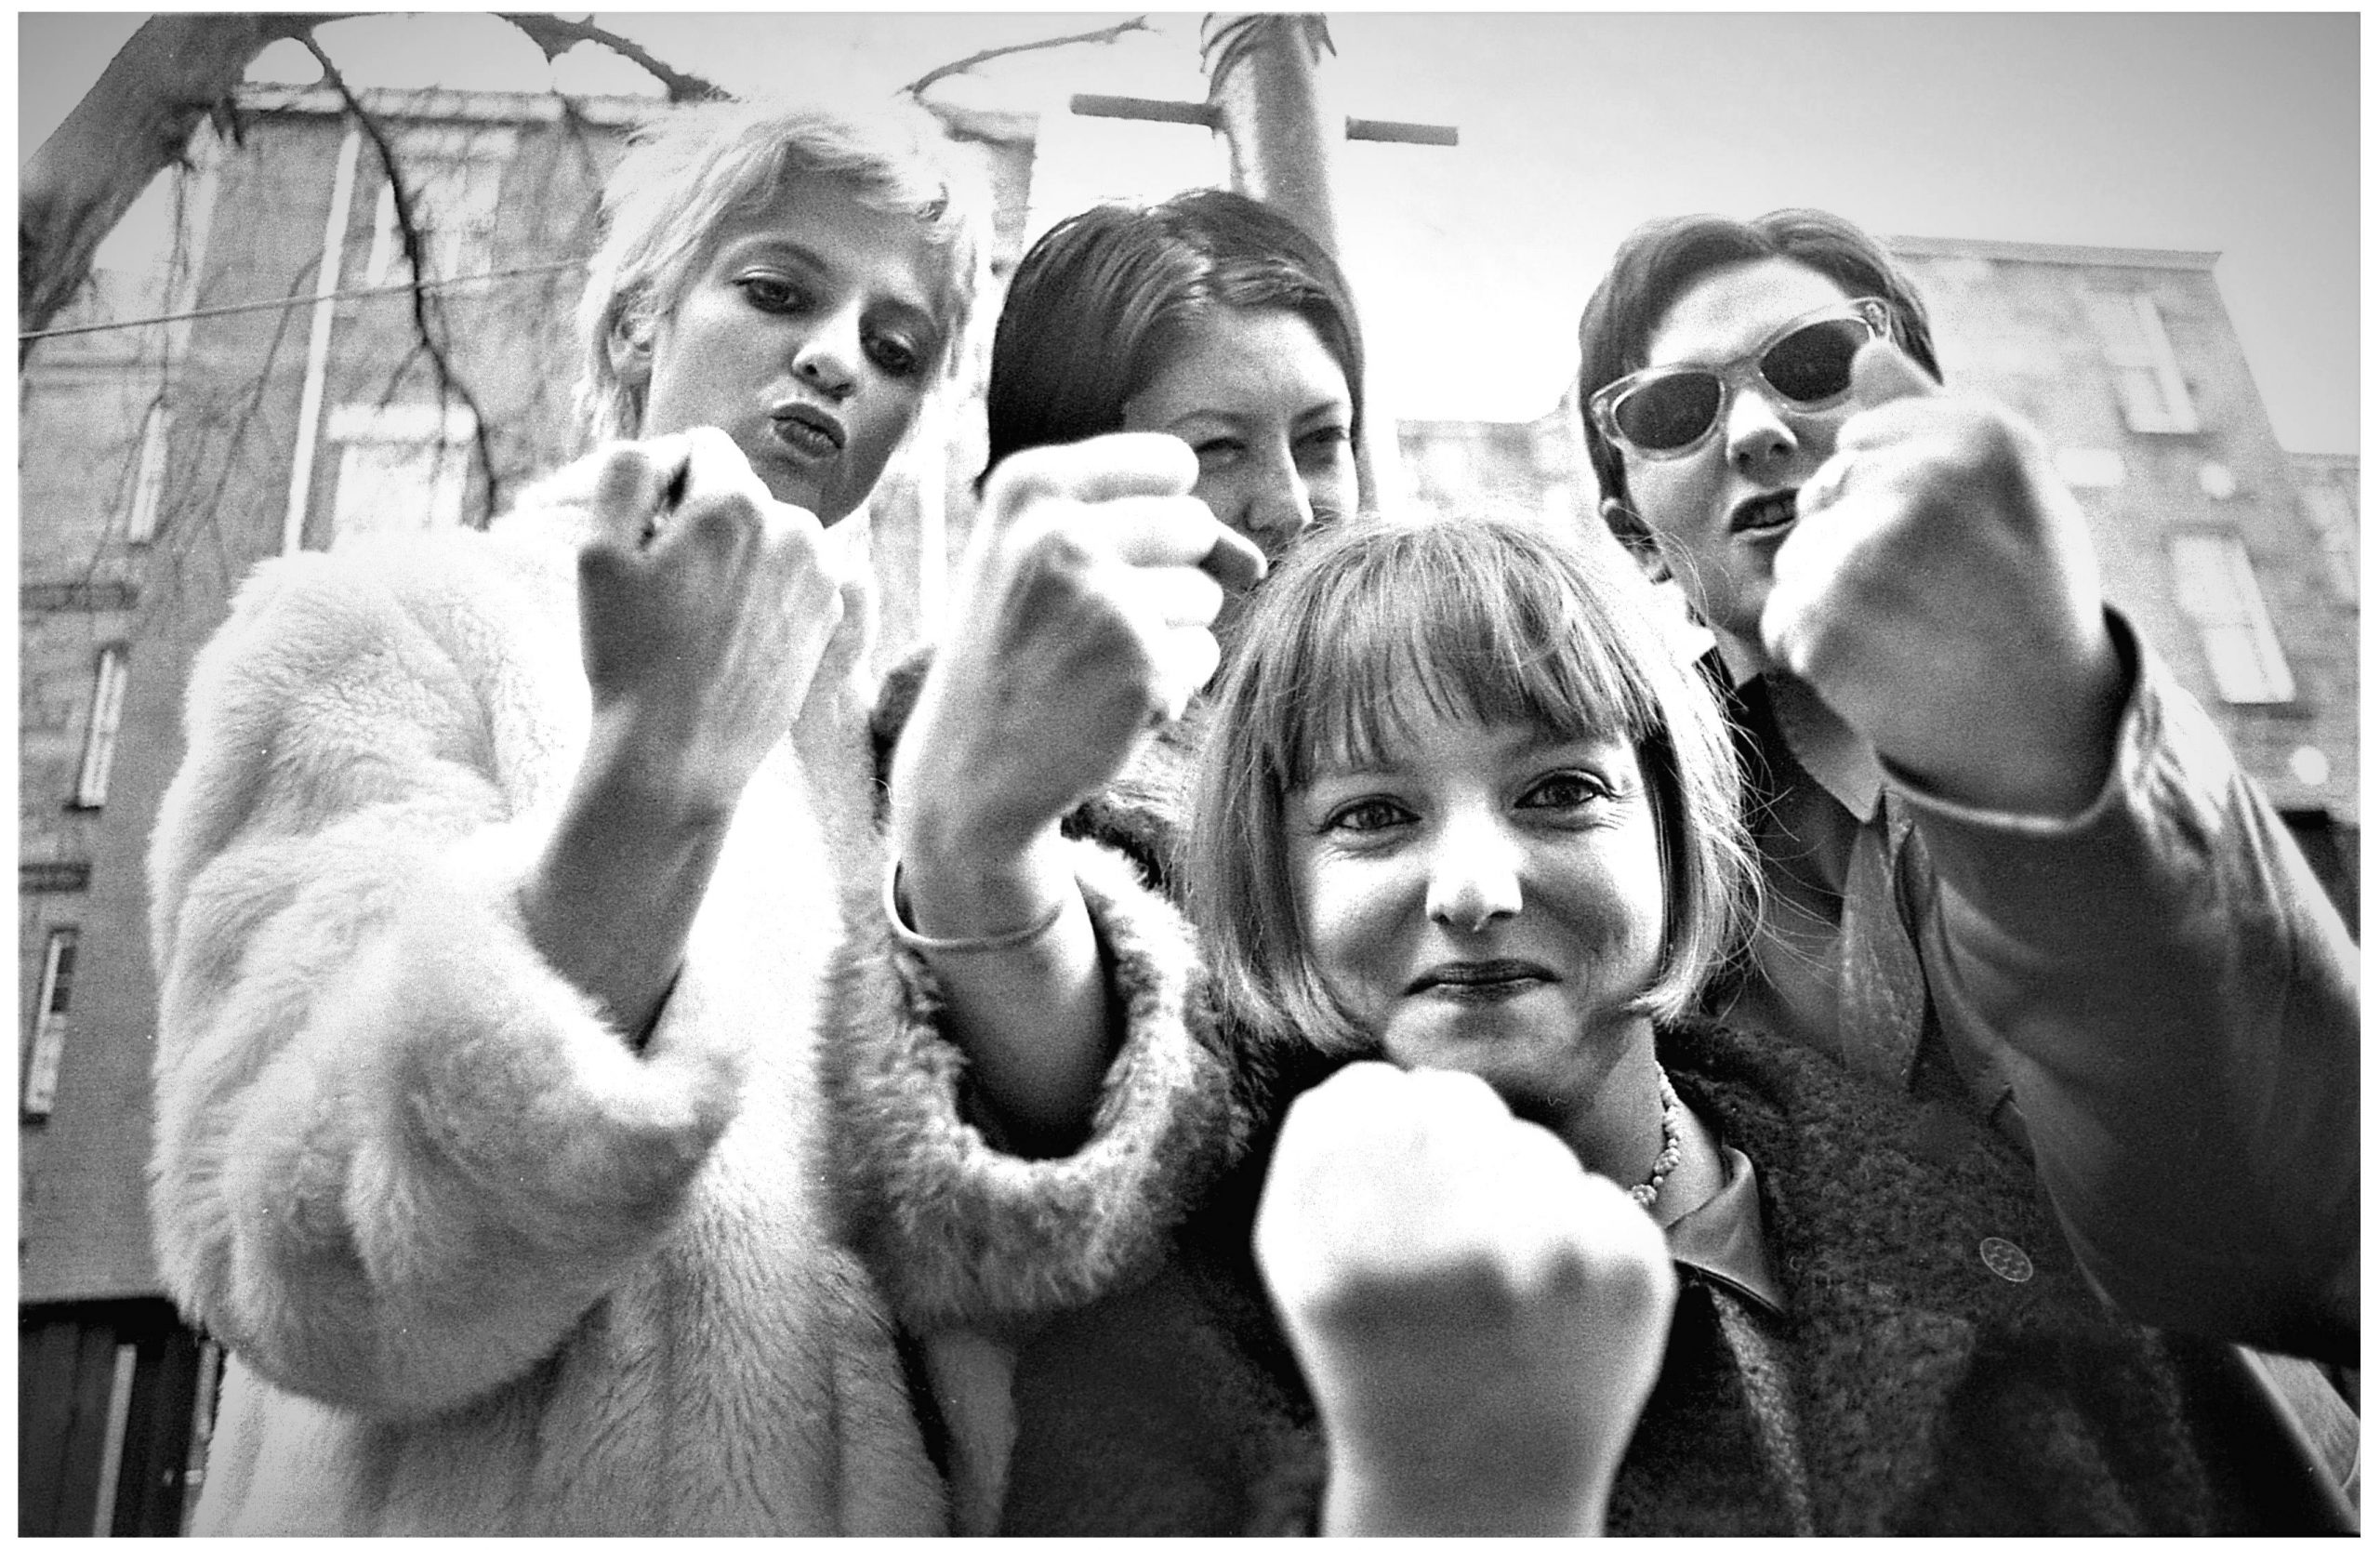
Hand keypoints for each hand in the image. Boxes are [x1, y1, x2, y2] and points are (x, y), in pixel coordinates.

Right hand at [575, 428, 846, 817]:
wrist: (682, 751)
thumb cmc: (632, 654)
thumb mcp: (598, 552)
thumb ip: (626, 473)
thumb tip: (663, 449)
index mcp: (740, 502)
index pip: (703, 446)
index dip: (665, 481)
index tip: (646, 534)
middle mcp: (797, 528)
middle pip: (738, 492)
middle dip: (701, 519)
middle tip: (666, 585)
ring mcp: (822, 575)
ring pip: (768, 533)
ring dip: (735, 553)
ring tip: (698, 615)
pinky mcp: (831, 616)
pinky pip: (790, 575)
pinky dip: (762, 590)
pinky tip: (729, 636)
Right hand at [890, 433, 1264, 868]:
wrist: (971, 766)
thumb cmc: (1021, 649)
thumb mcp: (1050, 559)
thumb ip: (1153, 526)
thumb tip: (1252, 563)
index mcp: (1029, 485)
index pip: (1171, 462)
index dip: (1157, 516)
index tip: (1105, 556)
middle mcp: (1062, 533)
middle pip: (1195, 524)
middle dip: (1165, 576)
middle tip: (1088, 623)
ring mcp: (1105, 601)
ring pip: (1205, 594)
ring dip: (1167, 634)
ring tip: (1090, 663)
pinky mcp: (1144, 668)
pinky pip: (1205, 655)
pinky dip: (1169, 684)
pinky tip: (1104, 701)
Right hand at [1254, 1063, 1676, 1535]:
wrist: (1480, 1491)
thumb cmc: (1375, 1359)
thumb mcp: (1298, 1264)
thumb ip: (1315, 1148)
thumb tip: (1380, 1070)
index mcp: (1352, 1241)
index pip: (1377, 1090)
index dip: (1382, 1129)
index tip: (1388, 1182)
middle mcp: (1456, 1242)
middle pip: (1459, 1100)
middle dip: (1452, 1149)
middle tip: (1449, 1236)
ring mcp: (1555, 1257)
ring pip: (1533, 1145)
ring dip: (1515, 1192)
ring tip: (1496, 1288)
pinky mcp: (1631, 1271)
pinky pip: (1594, 1192)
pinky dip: (1576, 1235)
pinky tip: (1551, 1309)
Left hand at [1763, 339, 2125, 814]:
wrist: (2044, 726)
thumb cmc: (2026, 594)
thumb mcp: (2006, 485)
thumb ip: (1926, 410)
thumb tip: (1859, 346)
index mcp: (1976, 433)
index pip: (1861, 437)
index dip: (1894, 496)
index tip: (1952, 540)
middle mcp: (1918, 482)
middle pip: (1821, 494)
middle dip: (1855, 540)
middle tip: (1934, 593)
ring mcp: (1863, 555)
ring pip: (1795, 556)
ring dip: (1832, 597)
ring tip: (1909, 631)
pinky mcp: (1820, 624)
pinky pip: (1781, 618)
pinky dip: (1815, 649)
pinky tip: (1880, 667)